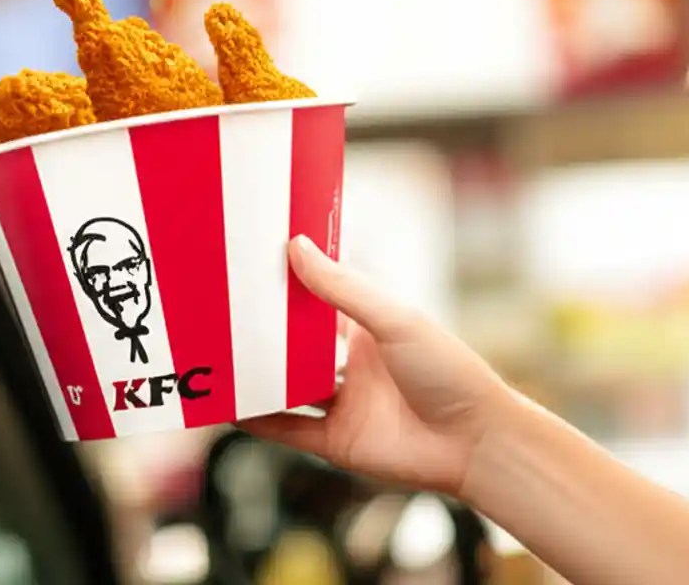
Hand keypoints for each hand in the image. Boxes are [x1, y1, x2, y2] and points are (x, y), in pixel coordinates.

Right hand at [240, 235, 511, 496]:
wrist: (475, 443)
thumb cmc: (448, 370)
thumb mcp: (395, 319)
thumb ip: (343, 289)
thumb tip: (296, 246)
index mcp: (369, 327)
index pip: (320, 297)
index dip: (289, 281)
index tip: (250, 260)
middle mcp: (353, 364)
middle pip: (296, 343)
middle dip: (262, 330)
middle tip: (217, 308)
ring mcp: (343, 403)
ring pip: (286, 386)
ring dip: (254, 374)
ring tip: (212, 355)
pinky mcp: (336, 441)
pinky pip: (288, 429)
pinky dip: (258, 421)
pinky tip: (227, 408)